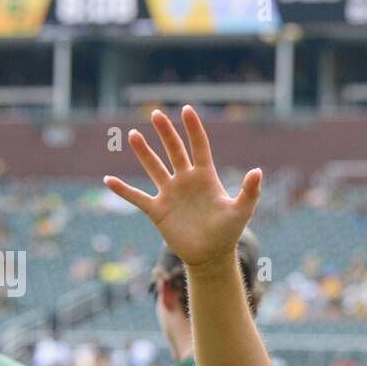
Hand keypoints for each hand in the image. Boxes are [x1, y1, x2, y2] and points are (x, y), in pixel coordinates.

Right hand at [104, 106, 260, 268]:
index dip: (193, 129)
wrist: (210, 256)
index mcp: (205, 177)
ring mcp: (170, 194)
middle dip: (165, 132)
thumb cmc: (228, 233)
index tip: (186, 109)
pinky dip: (123, 190)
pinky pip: (137, 197)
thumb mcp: (241, 211)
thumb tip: (258, 171)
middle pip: (174, 151)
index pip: (199, 146)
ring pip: (154, 167)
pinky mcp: (157, 210)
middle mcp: (185, 181)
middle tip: (156, 113)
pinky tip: (108, 180)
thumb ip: (250, 191)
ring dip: (143, 152)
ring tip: (133, 134)